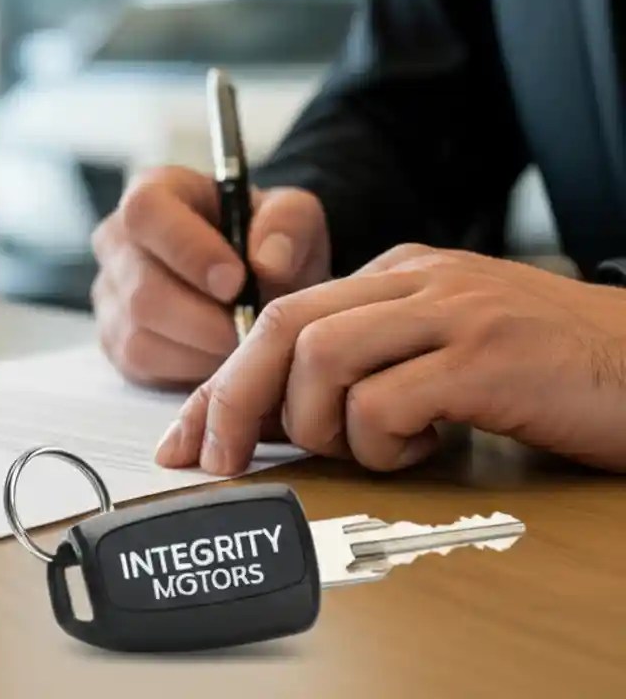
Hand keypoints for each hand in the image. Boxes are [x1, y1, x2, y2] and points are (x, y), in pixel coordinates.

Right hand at [91, 166, 330, 387]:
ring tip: (241, 340)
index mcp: (153, 192)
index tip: (236, 281)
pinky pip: (142, 365)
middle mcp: (116, 241)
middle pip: (141, 290)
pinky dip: (188, 368)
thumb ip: (289, 223)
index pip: (145, 213)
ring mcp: (109, 294)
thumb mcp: (294, 216)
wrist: (255, 281)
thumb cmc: (264, 241)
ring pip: (140, 335)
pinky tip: (218, 355)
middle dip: (205, 319)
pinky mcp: (114, 340)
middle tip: (251, 327)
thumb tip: (267, 262)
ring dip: (200, 348)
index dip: (187, 250)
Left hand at [155, 244, 625, 473]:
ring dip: (319, 424)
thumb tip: (277, 415)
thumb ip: (370, 362)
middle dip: (232, 400)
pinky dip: (383, 441)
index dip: (221, 383)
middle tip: (218, 460)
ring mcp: (452, 312)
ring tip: (369, 447)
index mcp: (398, 274)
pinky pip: (387, 400)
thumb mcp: (443, 349)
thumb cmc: (547, 371)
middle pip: (281, 326)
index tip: (188, 440)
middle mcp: (416, 280)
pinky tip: (423, 447)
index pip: (279, 316)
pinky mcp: (487, 357)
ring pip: (321, 358)